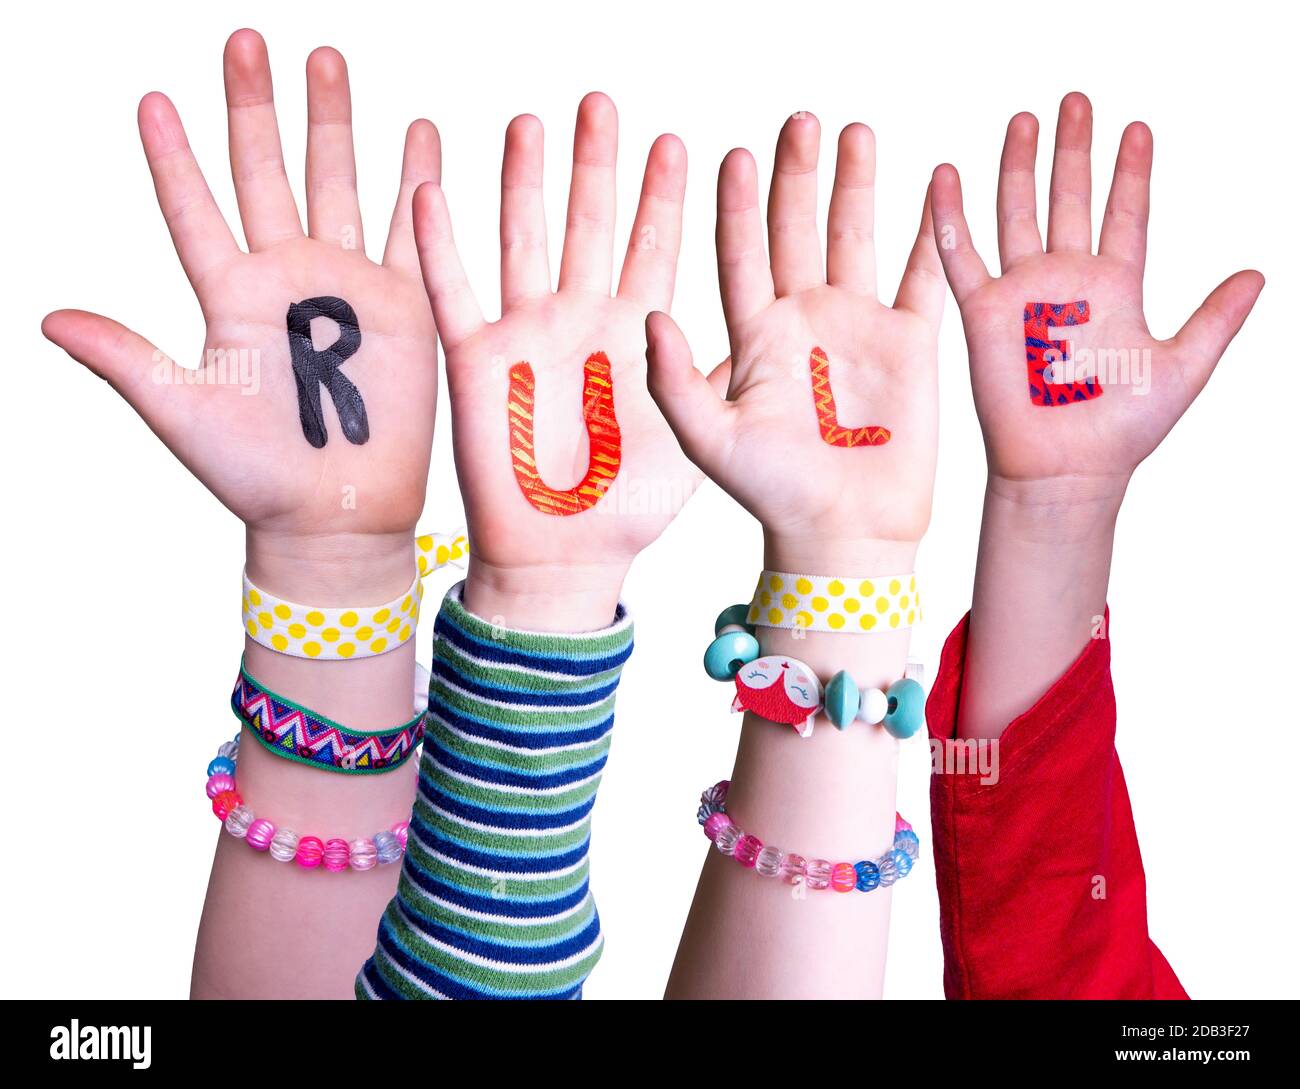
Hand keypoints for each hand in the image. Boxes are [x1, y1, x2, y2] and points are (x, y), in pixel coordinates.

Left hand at [42, 31, 440, 593]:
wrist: (338, 513)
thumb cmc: (256, 476)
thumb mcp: (184, 413)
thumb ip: (126, 359)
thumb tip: (49, 320)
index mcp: (229, 296)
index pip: (194, 208)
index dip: (172, 157)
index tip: (154, 99)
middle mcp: (286, 279)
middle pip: (267, 172)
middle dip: (258, 106)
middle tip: (250, 41)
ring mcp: (346, 287)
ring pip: (338, 185)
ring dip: (334, 123)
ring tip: (327, 59)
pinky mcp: (402, 308)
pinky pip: (411, 232)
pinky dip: (417, 184)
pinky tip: (420, 135)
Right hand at [414, 93, 710, 622]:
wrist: (566, 555)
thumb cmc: (630, 504)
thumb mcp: (694, 434)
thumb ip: (711, 373)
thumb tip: (757, 317)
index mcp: (636, 331)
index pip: (654, 244)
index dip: (664, 195)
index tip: (678, 142)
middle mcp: (582, 318)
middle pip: (588, 222)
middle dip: (596, 164)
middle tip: (603, 104)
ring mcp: (528, 333)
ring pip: (523, 239)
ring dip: (524, 183)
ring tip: (530, 124)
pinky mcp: (478, 360)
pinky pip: (453, 291)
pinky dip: (439, 244)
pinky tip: (431, 189)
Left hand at [645, 114, 943, 571]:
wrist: (846, 535)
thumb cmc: (775, 497)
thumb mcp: (711, 442)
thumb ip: (675, 381)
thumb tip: (650, 316)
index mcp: (754, 337)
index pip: (740, 254)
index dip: (736, 206)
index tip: (732, 155)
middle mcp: (803, 321)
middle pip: (796, 230)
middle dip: (796, 175)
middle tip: (798, 120)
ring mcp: (857, 327)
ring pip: (854, 237)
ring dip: (854, 185)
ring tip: (853, 131)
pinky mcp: (910, 343)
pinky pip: (923, 274)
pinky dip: (931, 232)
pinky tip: (934, 184)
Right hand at [930, 93, 1262, 509]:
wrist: (1066, 469)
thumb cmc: (1121, 431)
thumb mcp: (1185, 367)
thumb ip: (1217, 318)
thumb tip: (1258, 274)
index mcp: (1117, 288)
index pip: (1125, 213)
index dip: (1132, 172)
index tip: (1138, 129)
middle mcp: (1068, 282)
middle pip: (1071, 198)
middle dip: (1073, 149)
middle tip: (1076, 102)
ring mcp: (1024, 294)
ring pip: (1018, 213)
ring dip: (1020, 166)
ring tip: (1024, 120)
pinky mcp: (984, 314)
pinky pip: (961, 257)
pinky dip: (950, 216)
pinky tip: (947, 175)